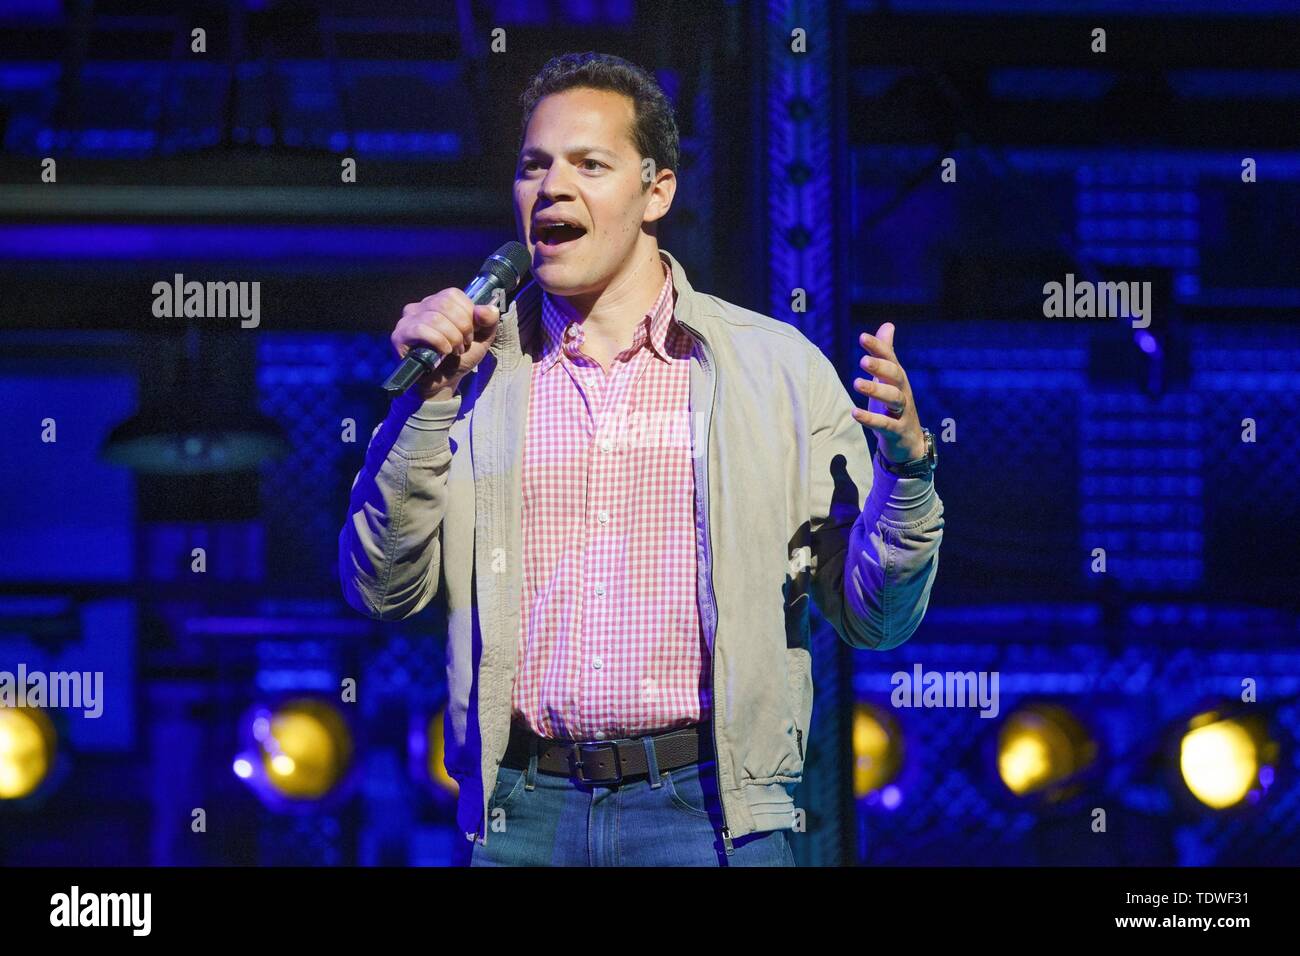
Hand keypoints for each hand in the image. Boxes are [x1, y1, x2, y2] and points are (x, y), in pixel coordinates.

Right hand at [391, 288, 500, 398]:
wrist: (444, 382)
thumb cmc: (459, 357)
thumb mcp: (482, 339)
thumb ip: (489, 321)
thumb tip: (488, 308)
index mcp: (439, 302)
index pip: (453, 294)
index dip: (467, 313)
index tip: (471, 333)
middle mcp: (420, 306)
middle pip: (444, 303)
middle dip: (462, 327)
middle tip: (464, 344)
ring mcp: (407, 320)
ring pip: (434, 317)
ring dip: (451, 337)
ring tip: (454, 350)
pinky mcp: (399, 335)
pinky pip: (420, 329)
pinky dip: (438, 342)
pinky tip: (443, 352)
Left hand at [850, 322, 926, 462]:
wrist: (908, 443)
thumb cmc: (893, 407)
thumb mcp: (888, 379)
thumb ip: (887, 354)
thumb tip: (888, 325)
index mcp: (898, 379)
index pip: (891, 359)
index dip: (878, 347)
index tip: (862, 337)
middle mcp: (903, 393)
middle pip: (896, 376)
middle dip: (881, 367)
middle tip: (863, 360)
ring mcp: (903, 413)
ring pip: (894, 399)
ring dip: (876, 390)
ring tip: (856, 383)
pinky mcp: (898, 431)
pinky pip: (886, 424)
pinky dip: (871, 419)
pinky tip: (854, 413)